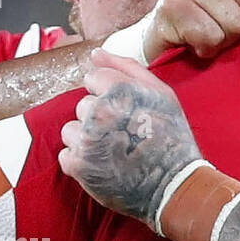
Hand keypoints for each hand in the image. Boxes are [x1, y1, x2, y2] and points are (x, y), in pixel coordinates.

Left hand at [59, 48, 203, 228]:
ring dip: (87, 139)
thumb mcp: (161, 94)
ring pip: (71, 129)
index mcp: (120, 91)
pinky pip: (66, 154)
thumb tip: (95, 54)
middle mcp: (99, 112)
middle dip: (98, 117)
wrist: (173, 186)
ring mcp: (86, 140)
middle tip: (124, 135)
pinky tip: (103, 165)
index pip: (93, 78)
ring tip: (113, 151)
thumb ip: (126, 68)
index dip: (109, 94)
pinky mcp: (78, 166)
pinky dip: (81, 161)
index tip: (125, 112)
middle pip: (82, 105)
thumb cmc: (171, 138)